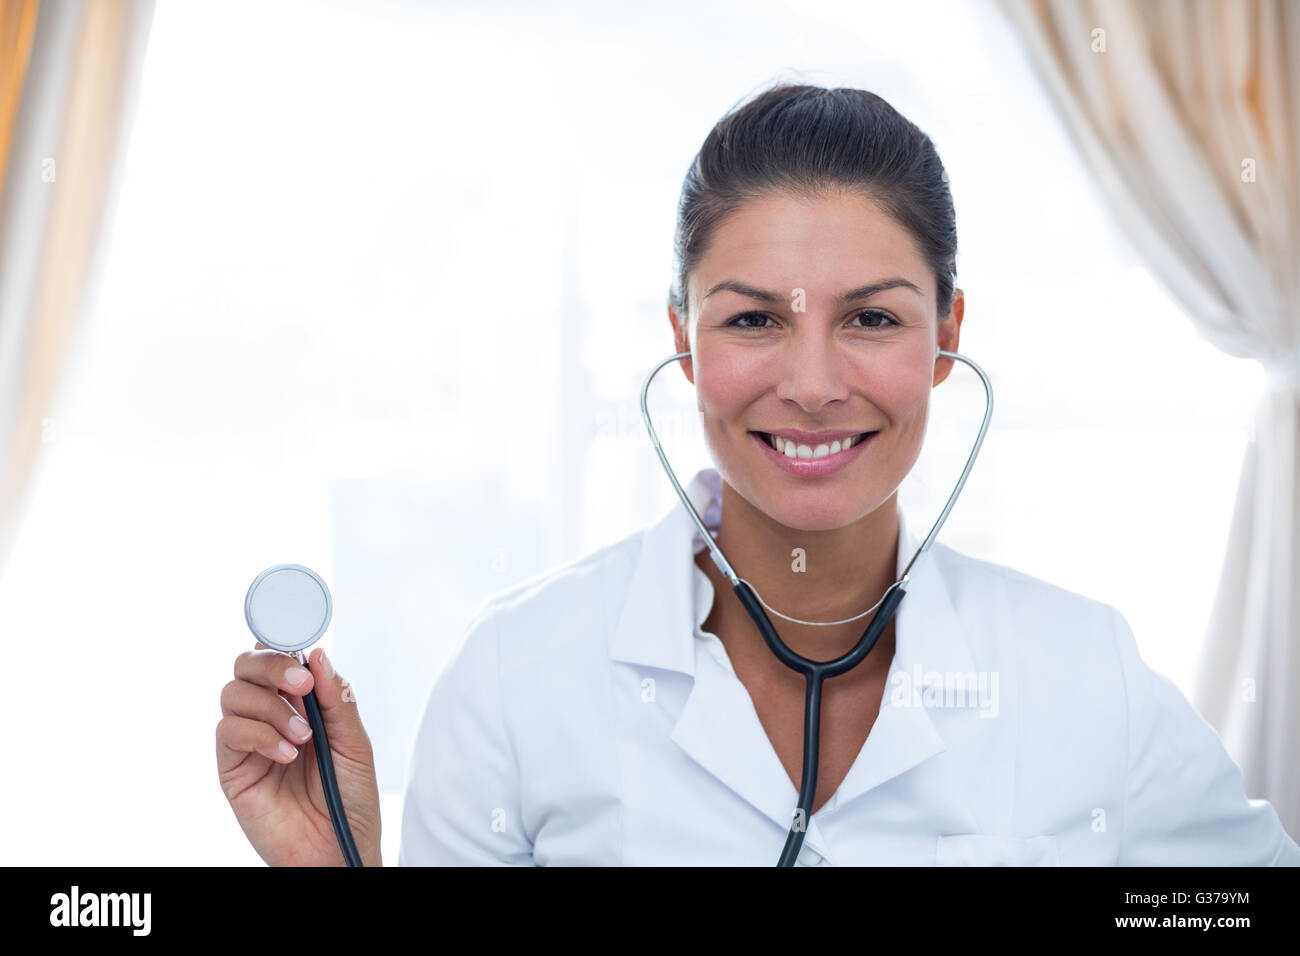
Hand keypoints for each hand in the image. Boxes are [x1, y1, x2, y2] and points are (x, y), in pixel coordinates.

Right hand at [216, 645, 381, 865]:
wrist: (338, 849)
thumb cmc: (350, 798)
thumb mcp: (354, 743)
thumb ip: (336, 700)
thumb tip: (318, 654)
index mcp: (302, 703)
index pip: (280, 657)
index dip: (283, 643)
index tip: (302, 648)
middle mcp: (271, 714)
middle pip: (247, 664)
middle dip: (271, 665)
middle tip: (301, 686)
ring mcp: (249, 740)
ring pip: (233, 692)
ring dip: (271, 707)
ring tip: (302, 737)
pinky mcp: (233, 767)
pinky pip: (229, 731)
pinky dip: (259, 735)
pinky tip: (286, 754)